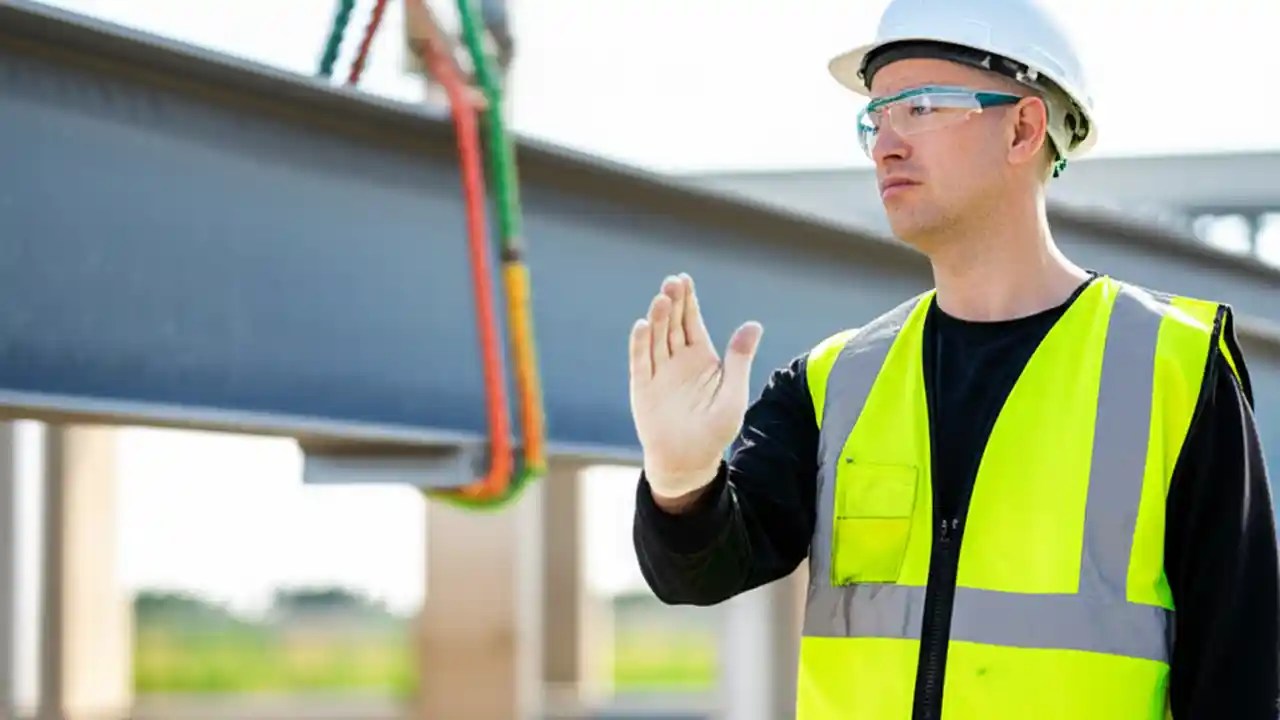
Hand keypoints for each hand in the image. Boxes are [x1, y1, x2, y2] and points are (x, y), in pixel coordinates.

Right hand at [628, 273, 763, 498]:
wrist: (689, 460)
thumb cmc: (715, 430)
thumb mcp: (734, 393)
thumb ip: (739, 359)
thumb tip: (754, 324)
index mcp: (701, 358)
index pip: (692, 321)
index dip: (688, 300)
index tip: (684, 279)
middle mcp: (677, 360)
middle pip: (672, 324)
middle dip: (672, 303)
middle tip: (672, 283)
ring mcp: (658, 372)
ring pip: (656, 338)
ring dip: (657, 318)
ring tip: (661, 299)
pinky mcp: (643, 388)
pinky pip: (641, 362)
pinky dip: (640, 344)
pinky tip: (642, 325)